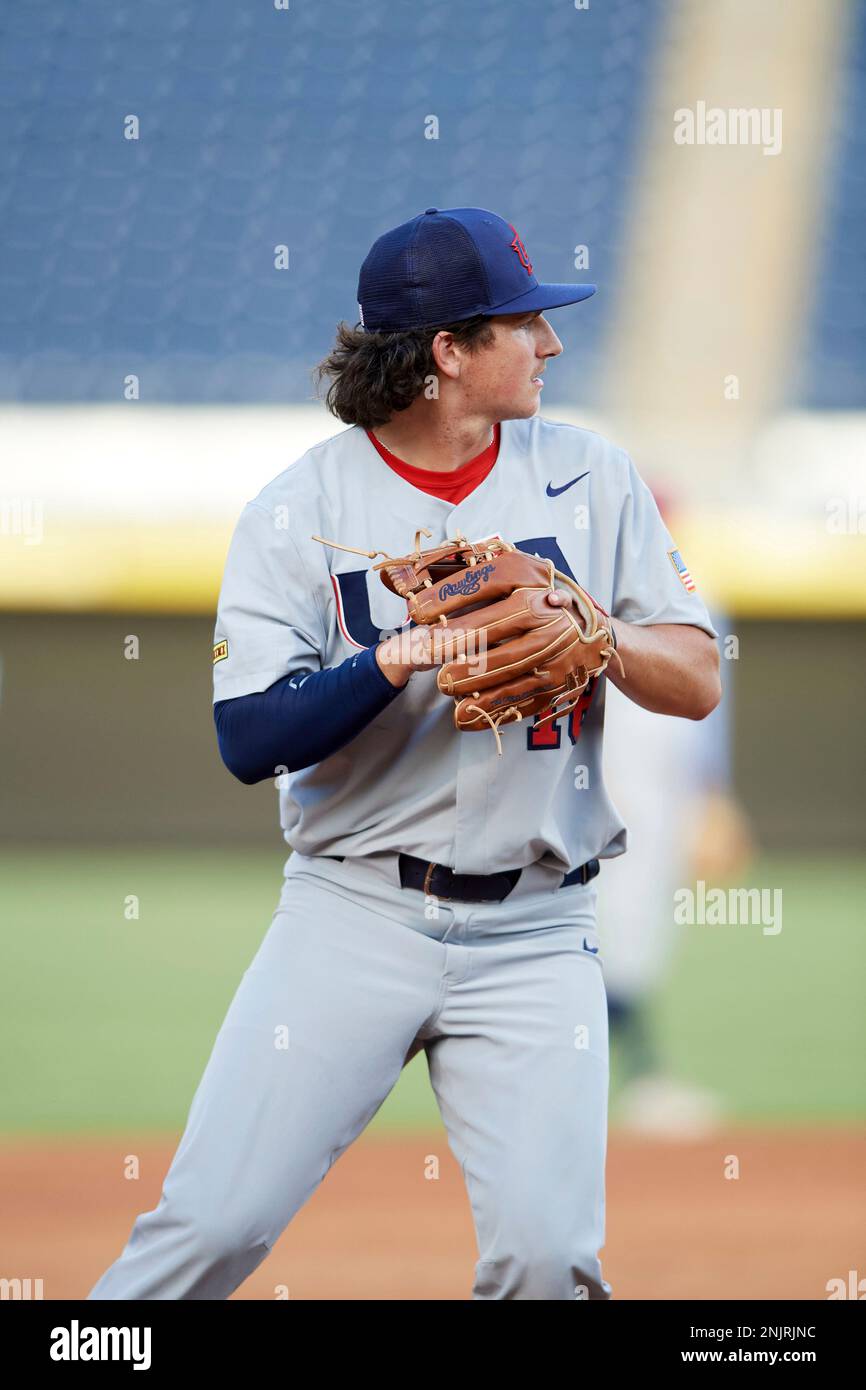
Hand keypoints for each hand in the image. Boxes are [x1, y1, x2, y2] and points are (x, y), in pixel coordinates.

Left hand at [376, 588, 575, 689]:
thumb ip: (460, 570)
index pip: (486, 580)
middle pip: (498, 624)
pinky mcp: (558, 680)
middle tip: (426, 651)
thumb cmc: (537, 597)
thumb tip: (402, 574)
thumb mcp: (510, 574)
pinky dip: (491, 708)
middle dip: (457, 639)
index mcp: (530, 576)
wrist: (593, 632)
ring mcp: (557, 647)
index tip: (417, 608)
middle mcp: (547, 609)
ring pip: (510, 664)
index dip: (449, 594)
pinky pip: (522, 696)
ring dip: (473, 678)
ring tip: (444, 684)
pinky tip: (464, 713)